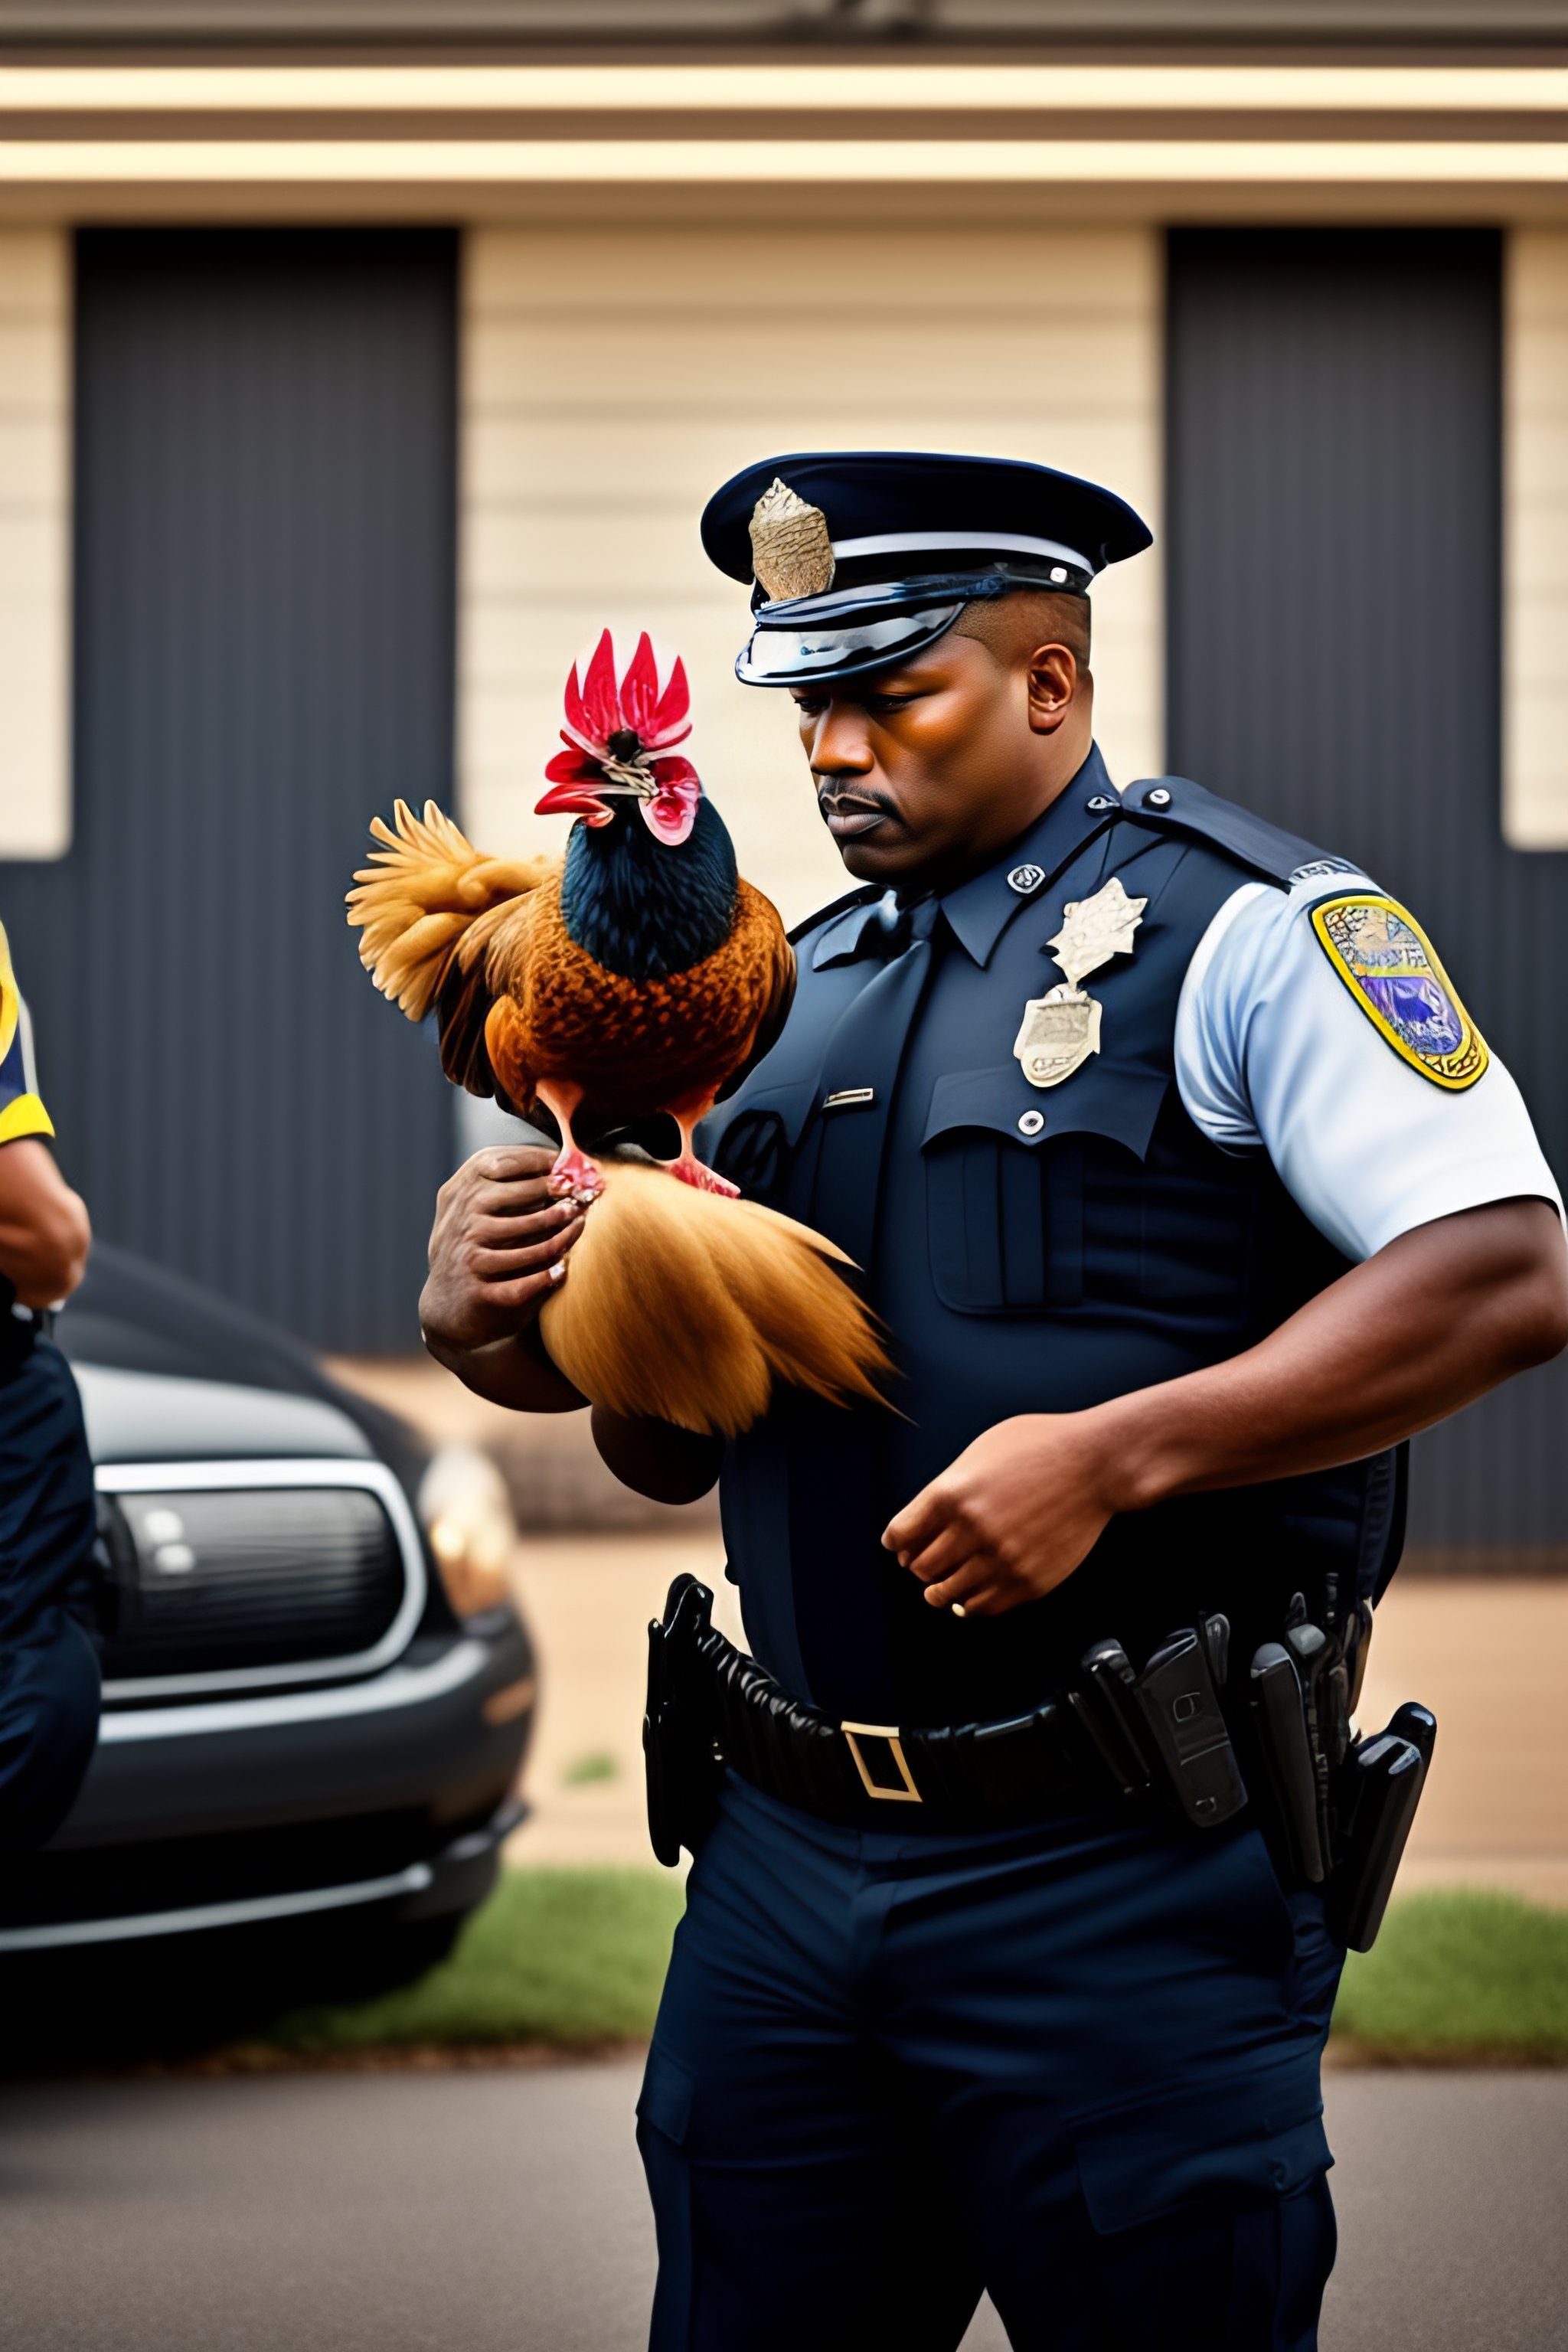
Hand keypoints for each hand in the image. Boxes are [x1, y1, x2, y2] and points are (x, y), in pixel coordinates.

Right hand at [419, 1146, 586, 1354]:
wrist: (448, 1305)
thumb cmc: (476, 1246)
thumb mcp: (475, 1209)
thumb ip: (507, 1186)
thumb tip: (562, 1165)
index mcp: (459, 1192)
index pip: (499, 1163)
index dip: (539, 1161)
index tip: (569, 1164)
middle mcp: (460, 1221)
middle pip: (519, 1197)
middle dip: (558, 1194)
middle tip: (583, 1195)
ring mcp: (468, 1257)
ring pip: (531, 1242)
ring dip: (562, 1234)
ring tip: (581, 1224)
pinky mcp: (479, 1293)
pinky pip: (525, 1283)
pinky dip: (548, 1276)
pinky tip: (563, 1269)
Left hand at [881, 1411, 1120, 1617]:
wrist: (1096, 1463)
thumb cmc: (1042, 1446)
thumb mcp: (980, 1451)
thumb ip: (948, 1486)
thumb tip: (925, 1519)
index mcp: (951, 1493)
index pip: (900, 1535)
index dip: (897, 1542)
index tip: (900, 1546)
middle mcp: (971, 1530)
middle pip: (921, 1567)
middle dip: (917, 1566)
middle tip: (921, 1564)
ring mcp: (1001, 1559)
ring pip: (948, 1593)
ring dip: (939, 1591)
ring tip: (939, 1589)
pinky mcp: (1027, 1581)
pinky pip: (984, 1607)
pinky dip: (971, 1605)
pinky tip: (970, 1597)